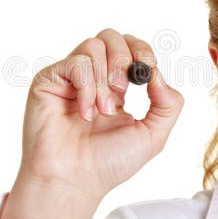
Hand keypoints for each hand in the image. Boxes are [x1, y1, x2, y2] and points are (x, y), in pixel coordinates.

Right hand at [17, 28, 183, 206]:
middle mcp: (91, 79)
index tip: (149, 72)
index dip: (143, 52)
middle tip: (123, 90)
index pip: (131, 48)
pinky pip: (76, 63)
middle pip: (111, 36)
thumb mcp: (153, 135)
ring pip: (93, 45)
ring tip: (102, 111)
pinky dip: (87, 86)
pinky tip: (85, 112)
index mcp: (115, 88)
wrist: (74, 181)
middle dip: (124, 58)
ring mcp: (69, 78)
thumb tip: (159, 75)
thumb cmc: (108, 164)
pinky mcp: (49, 80)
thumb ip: (168, 104)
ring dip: (104, 79)